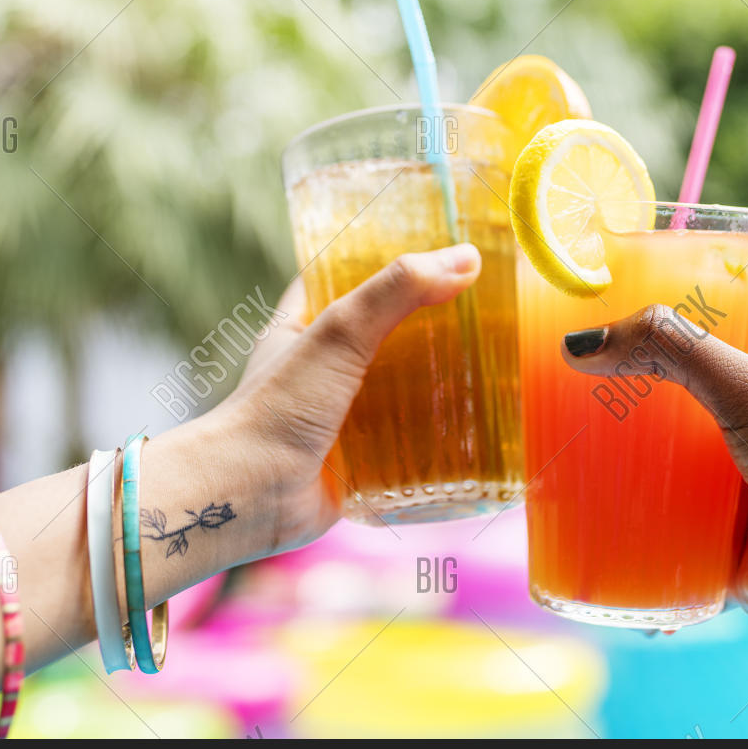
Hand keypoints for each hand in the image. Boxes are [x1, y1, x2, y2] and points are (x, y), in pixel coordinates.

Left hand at [144, 243, 482, 574]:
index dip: (394, 259)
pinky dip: (441, 432)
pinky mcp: (363, 456)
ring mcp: (344, 412)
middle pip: (390, 330)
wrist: (250, 497)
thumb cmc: (278, 408)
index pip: (351, 274)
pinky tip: (479, 423)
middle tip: (489, 308)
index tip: (446, 250)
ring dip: (443, 379)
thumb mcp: (339, 333)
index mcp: (306, 322)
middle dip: (434, 323)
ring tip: (496, 362)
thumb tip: (466, 259)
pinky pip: (411, 438)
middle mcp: (325, 364)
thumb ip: (397, 291)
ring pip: (405, 385)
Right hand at [560, 308, 747, 625]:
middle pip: (664, 396)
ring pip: (654, 466)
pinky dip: (623, 537)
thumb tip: (578, 344)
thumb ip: (668, 347)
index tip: (598, 305)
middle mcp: (737, 423)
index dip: (656, 309)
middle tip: (557, 386)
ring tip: (558, 459)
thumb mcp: (743, 383)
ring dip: (613, 467)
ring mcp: (723, 483)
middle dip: (616, 393)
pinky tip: (581, 535)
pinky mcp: (713, 540)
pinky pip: (656, 536)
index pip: (703, 321)